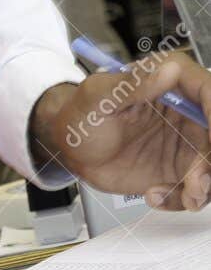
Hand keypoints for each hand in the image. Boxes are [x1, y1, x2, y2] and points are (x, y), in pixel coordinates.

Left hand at [31, 49, 210, 211]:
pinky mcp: (180, 170)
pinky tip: (154, 196)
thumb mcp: (99, 95)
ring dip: (203, 187)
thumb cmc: (81, 114)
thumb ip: (134, 83)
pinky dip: (182, 199)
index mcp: (169, 80)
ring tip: (184, 197)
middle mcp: (186, 110)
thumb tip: (171, 70)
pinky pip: (196, 189)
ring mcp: (186, 142)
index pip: (209, 92)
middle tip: (196, 183)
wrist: (71, 149)